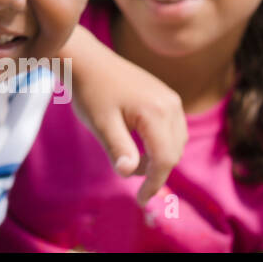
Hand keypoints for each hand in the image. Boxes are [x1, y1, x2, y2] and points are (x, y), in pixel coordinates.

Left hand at [63, 24, 187, 203]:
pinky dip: (159, 142)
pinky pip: (171, 129)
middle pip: (173, 153)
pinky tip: (137, 142)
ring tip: (129, 156)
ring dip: (157, 157)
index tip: (139, 200)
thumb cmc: (90, 92)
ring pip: (175, 142)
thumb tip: (129, 174)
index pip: (164, 160)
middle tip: (128, 175)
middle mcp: (171, 104)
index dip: (153, 183)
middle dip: (154, 170)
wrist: (87, 61)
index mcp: (157, 112)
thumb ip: (118, 149)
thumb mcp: (101, 124)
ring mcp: (171, 98)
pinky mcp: (166, 96)